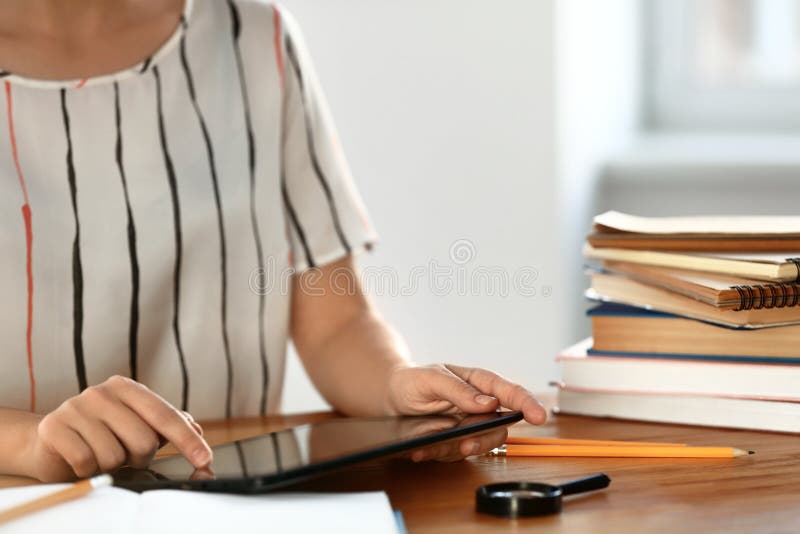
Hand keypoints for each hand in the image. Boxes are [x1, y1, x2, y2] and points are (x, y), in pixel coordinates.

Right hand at [23, 375, 211, 481]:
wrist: (49, 442)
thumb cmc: (100, 434)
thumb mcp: (135, 425)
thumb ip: (166, 425)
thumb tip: (197, 428)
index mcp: (127, 388)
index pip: (165, 416)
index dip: (188, 440)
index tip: (205, 458)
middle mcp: (102, 392)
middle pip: (144, 440)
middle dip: (139, 458)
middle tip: (125, 456)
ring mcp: (76, 407)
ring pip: (114, 455)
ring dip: (110, 466)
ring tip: (99, 456)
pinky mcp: (55, 427)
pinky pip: (86, 461)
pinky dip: (87, 470)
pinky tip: (81, 461)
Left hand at [386, 364, 545, 461]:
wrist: (390, 397)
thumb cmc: (413, 381)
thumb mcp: (432, 378)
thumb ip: (459, 390)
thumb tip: (489, 402)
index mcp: (478, 382)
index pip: (509, 392)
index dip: (526, 404)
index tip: (538, 416)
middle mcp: (479, 405)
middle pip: (501, 426)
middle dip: (487, 438)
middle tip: (467, 444)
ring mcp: (469, 425)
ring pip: (482, 443)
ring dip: (463, 449)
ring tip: (437, 446)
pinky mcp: (456, 442)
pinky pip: (457, 453)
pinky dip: (440, 453)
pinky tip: (421, 449)